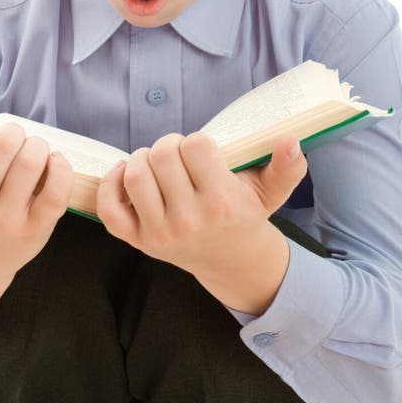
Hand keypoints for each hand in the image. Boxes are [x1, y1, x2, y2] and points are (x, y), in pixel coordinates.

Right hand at [0, 120, 73, 322]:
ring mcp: (6, 223)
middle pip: (4, 145)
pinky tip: (53, 161)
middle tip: (13, 139)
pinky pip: (57, 191)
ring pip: (31, 162)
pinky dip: (61, 167)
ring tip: (32, 149)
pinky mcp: (35, 231)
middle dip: (13, 132)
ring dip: (37, 145)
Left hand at [96, 131, 306, 305]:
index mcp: (221, 202)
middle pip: (162, 154)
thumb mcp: (271, 192)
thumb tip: (292, 141)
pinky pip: (109, 209)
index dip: (195, 142)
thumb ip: (286, 167)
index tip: (201, 152)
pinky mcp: (139, 242)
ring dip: (141, 159)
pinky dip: (110, 184)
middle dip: (169, 146)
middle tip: (178, 155)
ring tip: (156, 163)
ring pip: (134, 176)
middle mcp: (189, 219)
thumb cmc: (246, 215)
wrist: (231, 261)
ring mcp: (160, 234)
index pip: (194, 145)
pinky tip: (124, 172)